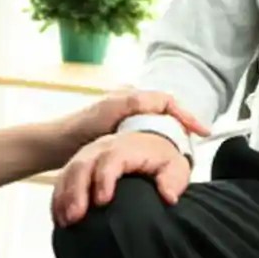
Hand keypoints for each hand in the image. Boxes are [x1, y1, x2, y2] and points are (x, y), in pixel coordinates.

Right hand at [51, 131, 190, 227]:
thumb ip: (173, 180)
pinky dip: (59, 197)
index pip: (112, 158)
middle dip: (77, 190)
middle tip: (76, 215)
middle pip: (84, 164)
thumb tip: (168, 195)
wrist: (151, 142)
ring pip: (70, 170)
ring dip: (65, 195)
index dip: (104, 178)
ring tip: (66, 219)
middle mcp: (104, 147)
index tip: (102, 201)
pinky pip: (64, 178)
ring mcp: (89, 155)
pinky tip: (60, 216)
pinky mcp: (81, 165)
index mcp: (127, 146)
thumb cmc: (162, 157)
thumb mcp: (175, 165)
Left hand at [56, 90, 209, 153]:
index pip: (168, 101)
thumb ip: (135, 101)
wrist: (57, 143)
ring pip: (157, 126)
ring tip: (184, 152)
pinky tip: (162, 161)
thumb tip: (166, 101)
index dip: (187, 115)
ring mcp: (124, 120)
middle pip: (166, 113)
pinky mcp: (118, 136)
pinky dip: (158, 147)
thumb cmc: (81, 126)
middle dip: (182, 126)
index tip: (202, 132)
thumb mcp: (111, 110)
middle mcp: (129, 104)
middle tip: (197, 143)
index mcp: (131, 96)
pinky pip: (146, 138)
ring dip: (172, 137)